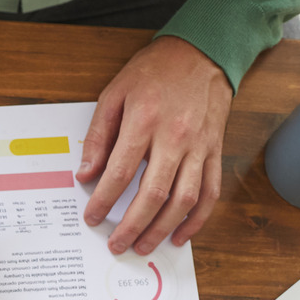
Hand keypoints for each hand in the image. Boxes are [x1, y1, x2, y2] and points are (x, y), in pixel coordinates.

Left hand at [79, 37, 229, 252]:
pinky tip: (180, 234)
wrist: (201, 53)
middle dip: (132, 226)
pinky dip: (197, 218)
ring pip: (184, 199)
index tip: (91, 218)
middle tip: (116, 245)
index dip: (103, 201)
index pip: (120, 173)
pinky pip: (210, 191)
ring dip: (162, 229)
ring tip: (143, 246)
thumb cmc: (154, 72)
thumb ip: (98, 136)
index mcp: (145, 122)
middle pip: (153, 194)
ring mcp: (199, 146)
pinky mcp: (215, 150)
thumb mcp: (113, 94)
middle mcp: (175, 137)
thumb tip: (84, 174)